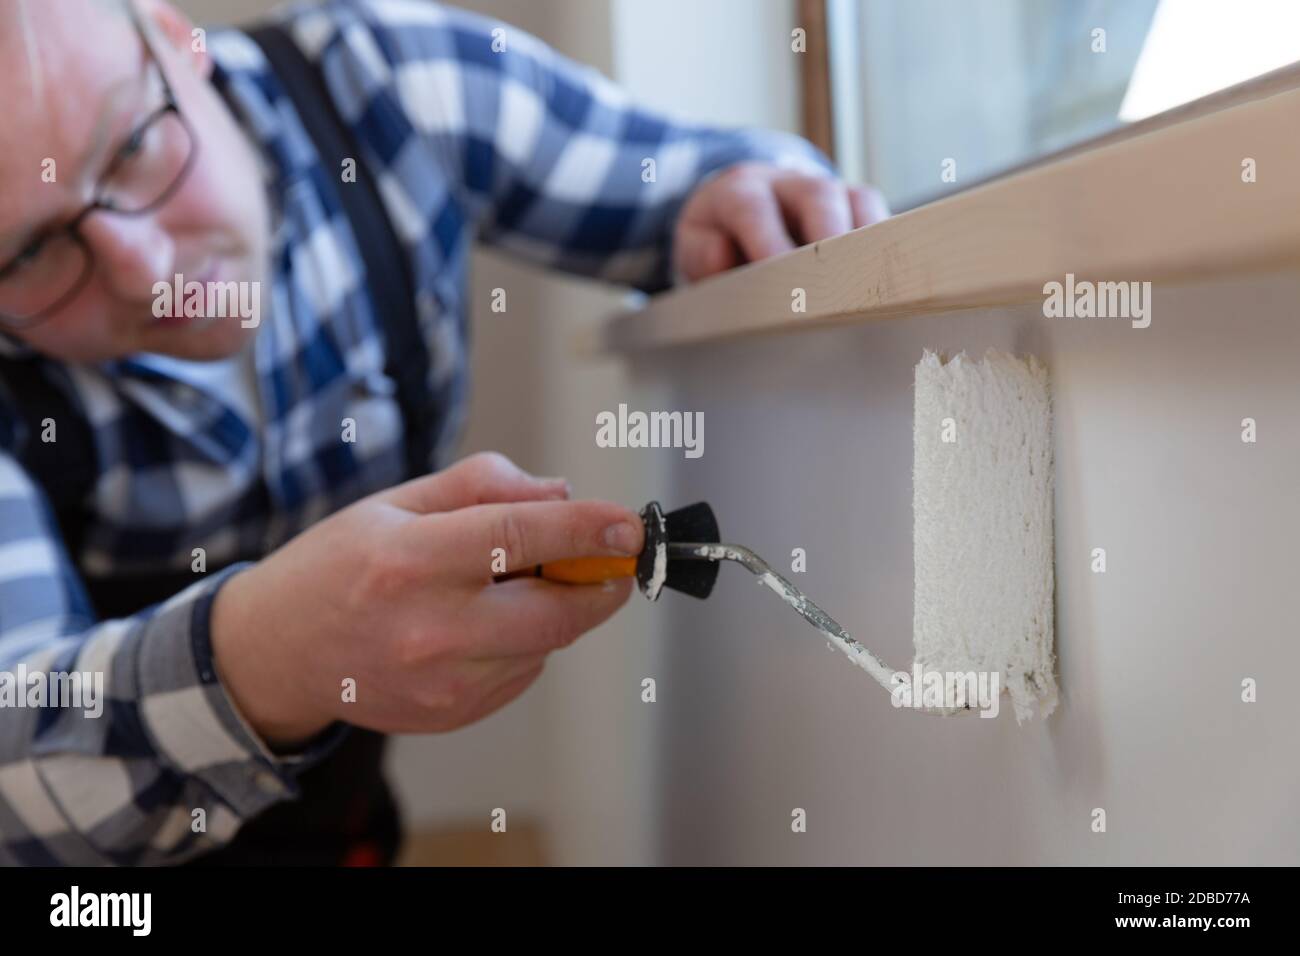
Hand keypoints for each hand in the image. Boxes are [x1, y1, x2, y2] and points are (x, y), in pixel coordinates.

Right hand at [210, 452, 643, 747]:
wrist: (277, 654)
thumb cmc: (338, 566)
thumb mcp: (396, 502)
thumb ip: (483, 486)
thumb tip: (560, 493)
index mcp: (410, 560)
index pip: (521, 537)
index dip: (586, 529)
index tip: (629, 524)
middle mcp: (429, 629)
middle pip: (556, 613)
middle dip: (601, 584)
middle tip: (611, 560)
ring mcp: (443, 683)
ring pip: (546, 644)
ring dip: (556, 609)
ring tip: (508, 586)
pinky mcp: (453, 715)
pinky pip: (523, 672)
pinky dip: (527, 642)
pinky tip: (483, 624)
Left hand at [673, 161, 889, 282]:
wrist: (740, 204)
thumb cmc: (718, 235)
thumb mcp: (694, 244)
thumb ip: (701, 253)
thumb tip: (723, 256)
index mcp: (740, 190)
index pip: (755, 209)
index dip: (770, 244)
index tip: (784, 285)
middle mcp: (788, 183)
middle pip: (818, 196)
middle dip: (829, 239)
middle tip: (836, 288)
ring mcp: (828, 189)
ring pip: (858, 201)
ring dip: (864, 245)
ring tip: (867, 287)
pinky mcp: (855, 204)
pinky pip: (878, 217)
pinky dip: (882, 248)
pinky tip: (880, 282)